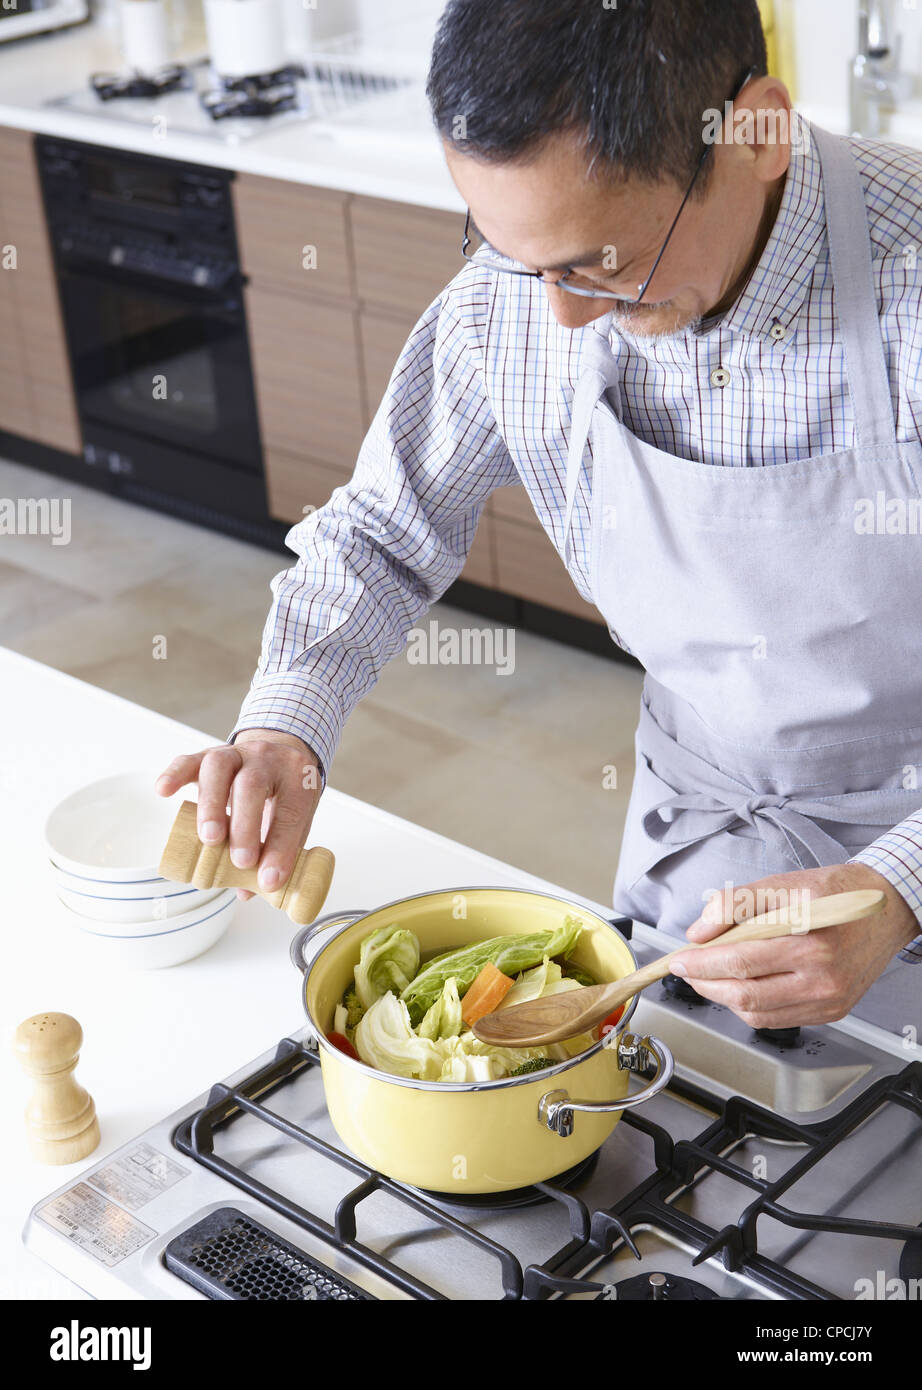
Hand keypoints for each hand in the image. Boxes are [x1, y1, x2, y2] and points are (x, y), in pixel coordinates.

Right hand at [155, 730, 322, 902]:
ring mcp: (237, 754)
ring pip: (219, 768)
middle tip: (239, 862)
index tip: (269, 880)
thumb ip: (277, 853)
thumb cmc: (287, 792)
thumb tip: (248, 891)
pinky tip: (164, 791)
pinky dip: (174, 774)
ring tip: (209, 839)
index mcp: (297, 778)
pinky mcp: (208, 754)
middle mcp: (267, 758)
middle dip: (244, 827)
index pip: (290, 813)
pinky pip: (189, 760)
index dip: (280, 849)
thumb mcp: (295, 819)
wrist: (280, 751)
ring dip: (211, 805)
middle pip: (252, 785)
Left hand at [669, 862, 917, 1028]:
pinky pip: (777, 1019)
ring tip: (710, 976)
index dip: (702, 962)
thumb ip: (736, 904)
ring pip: (757, 1013)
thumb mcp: (783, 883)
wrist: (885, 909)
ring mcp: (829, 999)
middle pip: (746, 992)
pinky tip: (740, 985)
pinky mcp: (831, 1012)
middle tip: (686, 969)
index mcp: (813, 939)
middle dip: (706, 983)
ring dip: (723, 997)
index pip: (741, 959)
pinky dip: (750, 1006)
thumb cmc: (837, 892)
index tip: (678, 959)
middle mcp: (824, 976)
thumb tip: (699, 931)